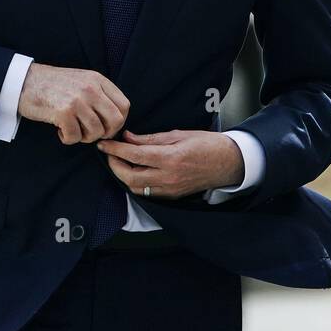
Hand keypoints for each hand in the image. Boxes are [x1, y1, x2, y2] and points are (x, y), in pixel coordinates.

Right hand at [17, 62, 130, 144]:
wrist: (24, 82)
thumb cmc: (53, 85)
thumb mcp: (82, 80)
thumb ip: (100, 94)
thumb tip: (115, 120)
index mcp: (98, 80)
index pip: (124, 106)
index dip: (119, 122)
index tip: (107, 127)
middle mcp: (91, 89)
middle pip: (115, 121)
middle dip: (105, 133)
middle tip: (91, 134)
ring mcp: (78, 100)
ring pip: (96, 132)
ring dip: (84, 137)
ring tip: (72, 130)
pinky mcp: (63, 112)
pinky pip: (75, 137)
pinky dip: (68, 139)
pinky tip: (60, 130)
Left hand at [97, 130, 244, 199]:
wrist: (227, 163)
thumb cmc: (206, 144)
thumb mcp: (179, 134)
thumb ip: (151, 138)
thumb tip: (128, 138)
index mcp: (170, 158)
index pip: (134, 155)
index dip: (115, 149)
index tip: (103, 144)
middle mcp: (168, 177)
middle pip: (129, 175)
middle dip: (114, 164)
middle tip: (109, 152)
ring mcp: (169, 189)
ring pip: (135, 187)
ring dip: (123, 175)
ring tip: (119, 161)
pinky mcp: (171, 196)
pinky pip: (146, 193)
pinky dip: (135, 183)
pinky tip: (133, 172)